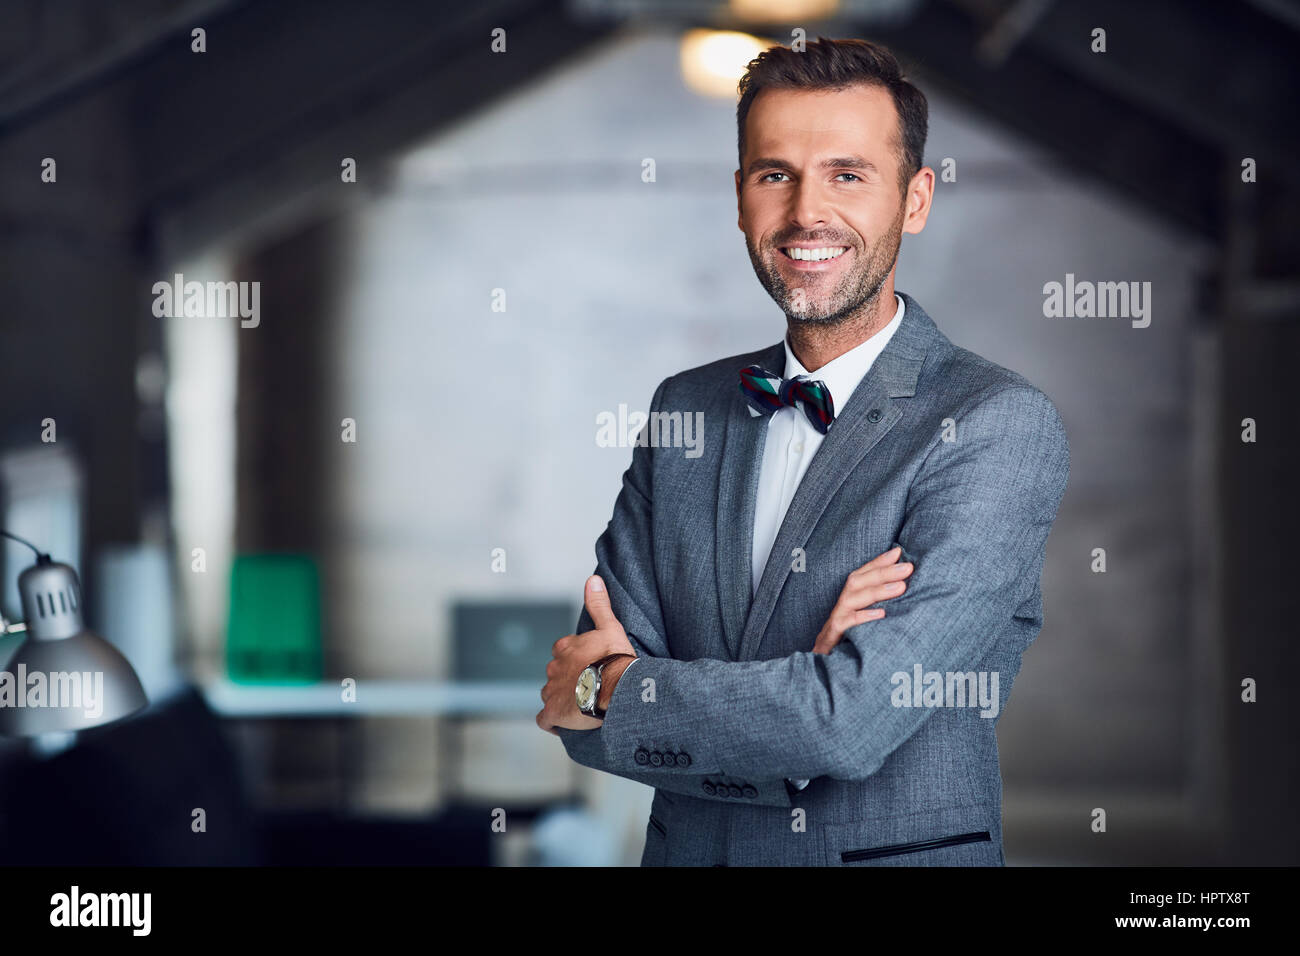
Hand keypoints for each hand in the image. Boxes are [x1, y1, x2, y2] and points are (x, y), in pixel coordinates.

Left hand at [536, 575, 636, 735]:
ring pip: (549, 694)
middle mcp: (554, 668)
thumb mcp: (610, 627)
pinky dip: (551, 722)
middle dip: (566, 680)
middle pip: (555, 673)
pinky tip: (563, 724)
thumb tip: (593, 580)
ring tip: (580, 706)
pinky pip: (544, 720)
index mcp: (566, 648)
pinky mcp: (553, 713)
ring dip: (560, 699)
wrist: (617, 689)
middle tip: (587, 687)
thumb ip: (599, 605)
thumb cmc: (616, 659)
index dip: (574, 659)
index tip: (588, 666)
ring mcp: (551, 691)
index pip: (562, 651)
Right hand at [813, 546, 912, 653]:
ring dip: (877, 591)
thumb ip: (879, 614)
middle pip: (855, 583)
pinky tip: (881, 614)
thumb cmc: (848, 654)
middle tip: (908, 568)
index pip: (860, 577)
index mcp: (846, 606)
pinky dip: (862, 618)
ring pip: (850, 600)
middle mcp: (838, 611)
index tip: (898, 552)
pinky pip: (843, 625)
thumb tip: (904, 596)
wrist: (822, 680)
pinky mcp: (829, 642)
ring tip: (901, 587)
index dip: (877, 563)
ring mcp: (831, 626)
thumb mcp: (866, 631)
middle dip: (882, 572)